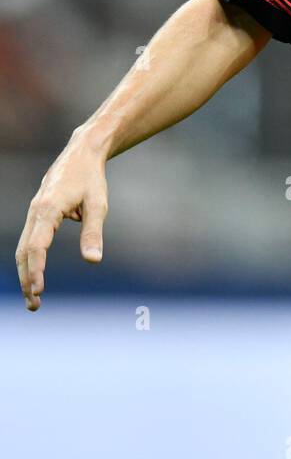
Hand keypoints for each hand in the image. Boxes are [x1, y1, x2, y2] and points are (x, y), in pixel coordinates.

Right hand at [15, 130, 108, 310]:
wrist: (82, 153)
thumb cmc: (91, 179)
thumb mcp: (98, 205)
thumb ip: (93, 233)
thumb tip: (93, 261)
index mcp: (48, 210)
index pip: (37, 247)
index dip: (36, 271)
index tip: (39, 291)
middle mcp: (35, 212)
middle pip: (24, 251)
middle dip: (26, 279)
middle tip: (35, 305)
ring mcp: (34, 212)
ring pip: (23, 247)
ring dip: (26, 272)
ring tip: (34, 297)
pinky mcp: (37, 213)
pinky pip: (29, 240)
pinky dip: (29, 260)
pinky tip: (35, 275)